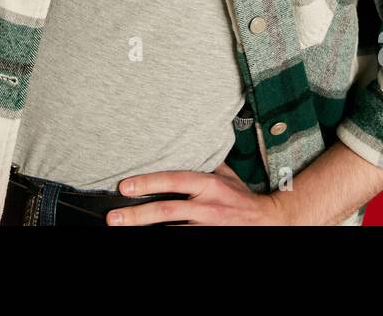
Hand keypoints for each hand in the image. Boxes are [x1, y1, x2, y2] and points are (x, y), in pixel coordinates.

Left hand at [105, 161, 288, 225]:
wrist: (269, 221)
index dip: (148, 183)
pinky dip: (165, 237)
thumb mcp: (225, 175)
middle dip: (136, 215)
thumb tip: (185, 144)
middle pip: (166, 211)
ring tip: (123, 230)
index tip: (124, 186)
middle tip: (113, 218)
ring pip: (171, 231)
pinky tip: (147, 237)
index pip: (174, 180)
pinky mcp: (209, 239)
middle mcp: (207, 207)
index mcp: (209, 185)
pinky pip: (183, 239)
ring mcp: (207, 227)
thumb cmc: (242, 198)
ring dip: (146, 231)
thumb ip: (205, 163)